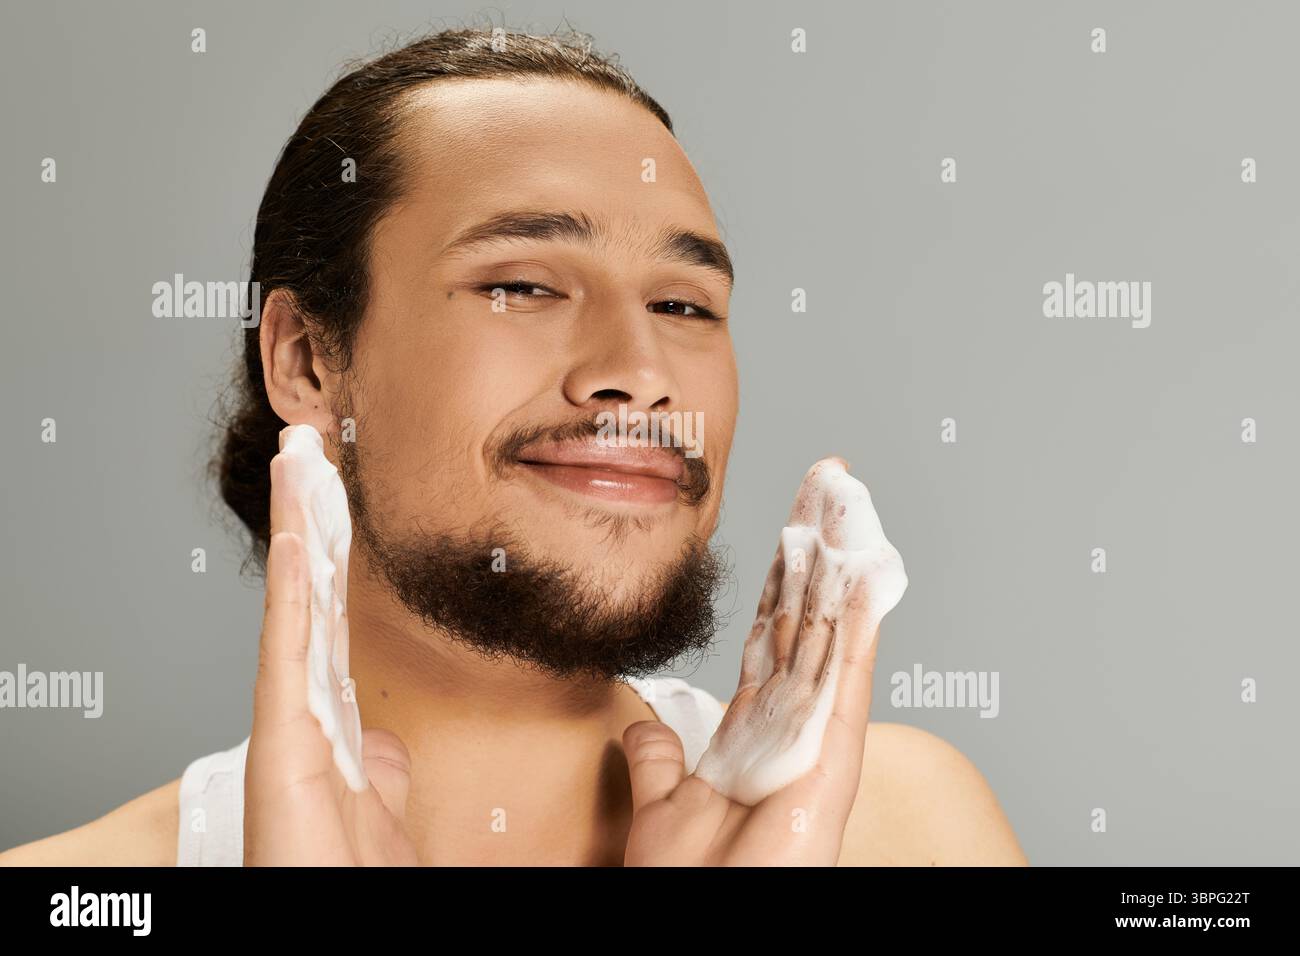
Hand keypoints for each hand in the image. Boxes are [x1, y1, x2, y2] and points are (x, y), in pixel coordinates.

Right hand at [243, 447, 417, 865]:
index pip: (331, 613)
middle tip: (304, 443)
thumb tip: (383, 740)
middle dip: (307, 514)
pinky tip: (302, 537)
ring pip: (296, 605)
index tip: (333, 491)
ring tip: (297, 458)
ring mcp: (288, 723)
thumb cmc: (348, 878)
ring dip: (298, 528)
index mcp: (328, 720)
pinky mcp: (281, 746)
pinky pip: (290, 654)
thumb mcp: (381, 805)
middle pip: (309, 592)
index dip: (333, 551)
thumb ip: (379, 765)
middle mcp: (303, 712)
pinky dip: (294, 592)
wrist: (335, 915)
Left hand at [622, 458, 905, 865]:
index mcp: (759, 727)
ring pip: (831, 631)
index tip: (797, 526)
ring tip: (849, 504)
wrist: (709, 914)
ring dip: (840, 565)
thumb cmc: (690, 881)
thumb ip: (658, 759)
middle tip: (831, 484)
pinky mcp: (836, 753)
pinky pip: (847, 676)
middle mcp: (795, 721)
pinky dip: (859, 624)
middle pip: (810, 615)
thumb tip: (642, 723)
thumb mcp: (661, 802)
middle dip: (819, 548)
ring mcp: (820, 733)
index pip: (776, 632)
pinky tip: (866, 573)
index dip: (785, 578)